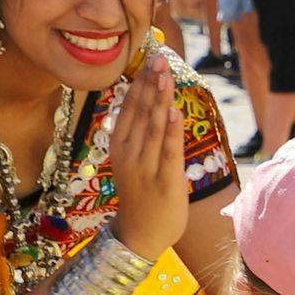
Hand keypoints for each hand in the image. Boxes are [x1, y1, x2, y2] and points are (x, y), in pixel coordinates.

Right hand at [108, 53, 188, 260]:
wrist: (138, 236)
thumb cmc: (140, 195)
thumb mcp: (132, 161)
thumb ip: (139, 134)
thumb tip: (147, 102)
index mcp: (119, 146)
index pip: (130, 108)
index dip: (140, 83)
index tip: (148, 59)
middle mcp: (129, 154)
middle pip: (141, 113)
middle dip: (150, 84)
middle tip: (158, 58)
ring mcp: (146, 168)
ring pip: (154, 128)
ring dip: (160, 99)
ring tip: (165, 75)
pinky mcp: (164, 182)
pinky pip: (169, 152)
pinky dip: (172, 132)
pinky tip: (174, 111)